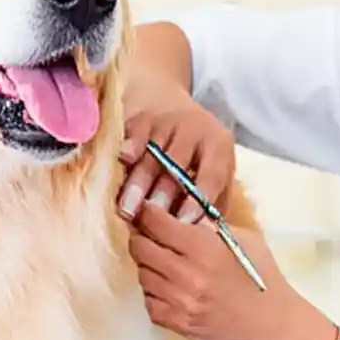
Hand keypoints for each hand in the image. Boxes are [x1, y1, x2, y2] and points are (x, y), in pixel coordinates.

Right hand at [117, 74, 236, 223]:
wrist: (169, 104)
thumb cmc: (196, 152)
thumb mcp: (216, 170)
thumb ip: (214, 201)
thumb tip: (208, 235)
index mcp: (218, 145)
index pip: (211, 175)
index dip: (198, 200)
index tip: (184, 222)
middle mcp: (194, 130)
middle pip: (177, 166)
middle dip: (162, 196)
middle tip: (150, 221)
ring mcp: (166, 122)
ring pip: (152, 156)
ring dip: (139, 183)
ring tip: (127, 210)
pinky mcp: (141, 118)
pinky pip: (133, 134)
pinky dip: (128, 148)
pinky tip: (121, 162)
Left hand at [126, 202, 323, 339]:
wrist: (273, 325)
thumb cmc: (262, 279)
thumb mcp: (244, 240)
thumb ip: (210, 226)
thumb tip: (182, 213)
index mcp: (206, 249)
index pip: (157, 224)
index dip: (148, 214)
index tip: (147, 212)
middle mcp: (189, 275)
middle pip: (141, 248)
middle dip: (142, 238)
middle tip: (149, 236)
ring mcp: (182, 302)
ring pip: (143, 276)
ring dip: (148, 267)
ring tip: (163, 264)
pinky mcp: (180, 324)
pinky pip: (149, 303)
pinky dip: (154, 294)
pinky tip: (168, 289)